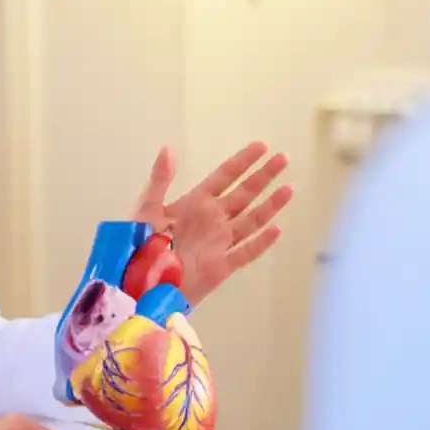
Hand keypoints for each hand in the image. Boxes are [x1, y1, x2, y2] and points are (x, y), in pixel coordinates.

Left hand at [133, 141, 293, 304]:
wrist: (139, 283)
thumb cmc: (139, 244)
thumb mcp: (147, 207)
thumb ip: (160, 179)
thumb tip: (168, 147)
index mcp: (195, 203)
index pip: (225, 176)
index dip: (243, 161)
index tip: (262, 146)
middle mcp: (211, 219)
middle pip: (244, 194)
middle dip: (264, 176)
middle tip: (284, 158)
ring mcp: (219, 243)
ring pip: (251, 220)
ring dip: (270, 205)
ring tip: (289, 189)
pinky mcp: (221, 266)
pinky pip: (246, 252)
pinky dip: (261, 242)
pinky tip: (277, 229)